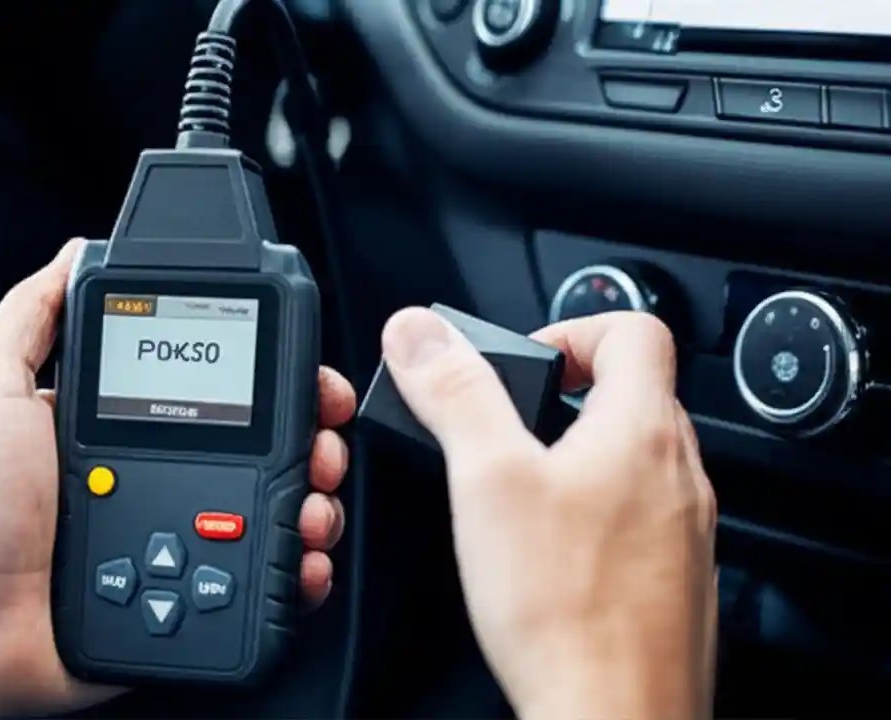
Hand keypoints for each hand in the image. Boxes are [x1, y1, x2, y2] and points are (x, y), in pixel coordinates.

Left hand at [0, 239, 354, 715]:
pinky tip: (301, 559)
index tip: (304, 380)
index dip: (268, 380)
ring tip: (311, 506)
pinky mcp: (189, 601)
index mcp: (120, 430)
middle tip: (320, 447)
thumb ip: (31, 316)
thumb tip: (76, 255)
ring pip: (273, 515)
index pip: (215, 390)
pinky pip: (260, 584)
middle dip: (310, 441)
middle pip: (262, 450)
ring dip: (313, 503)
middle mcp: (155, 482)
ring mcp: (175, 543)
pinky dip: (297, 570)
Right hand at [381, 309, 716, 719]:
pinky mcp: (676, 581)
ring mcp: (687, 531)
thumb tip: (419, 330)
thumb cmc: (565, 612)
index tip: (526, 365)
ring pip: (637, 461)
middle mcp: (680, 475)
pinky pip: (643, 520)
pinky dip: (598, 516)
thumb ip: (454, 394)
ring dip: (581, 457)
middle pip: (634, 394)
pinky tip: (551, 559)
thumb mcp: (485, 481)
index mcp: (641, 430)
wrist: (615, 717)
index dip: (573, 328)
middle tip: (509, 432)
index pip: (636, 329)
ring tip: (521, 496)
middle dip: (566, 398)